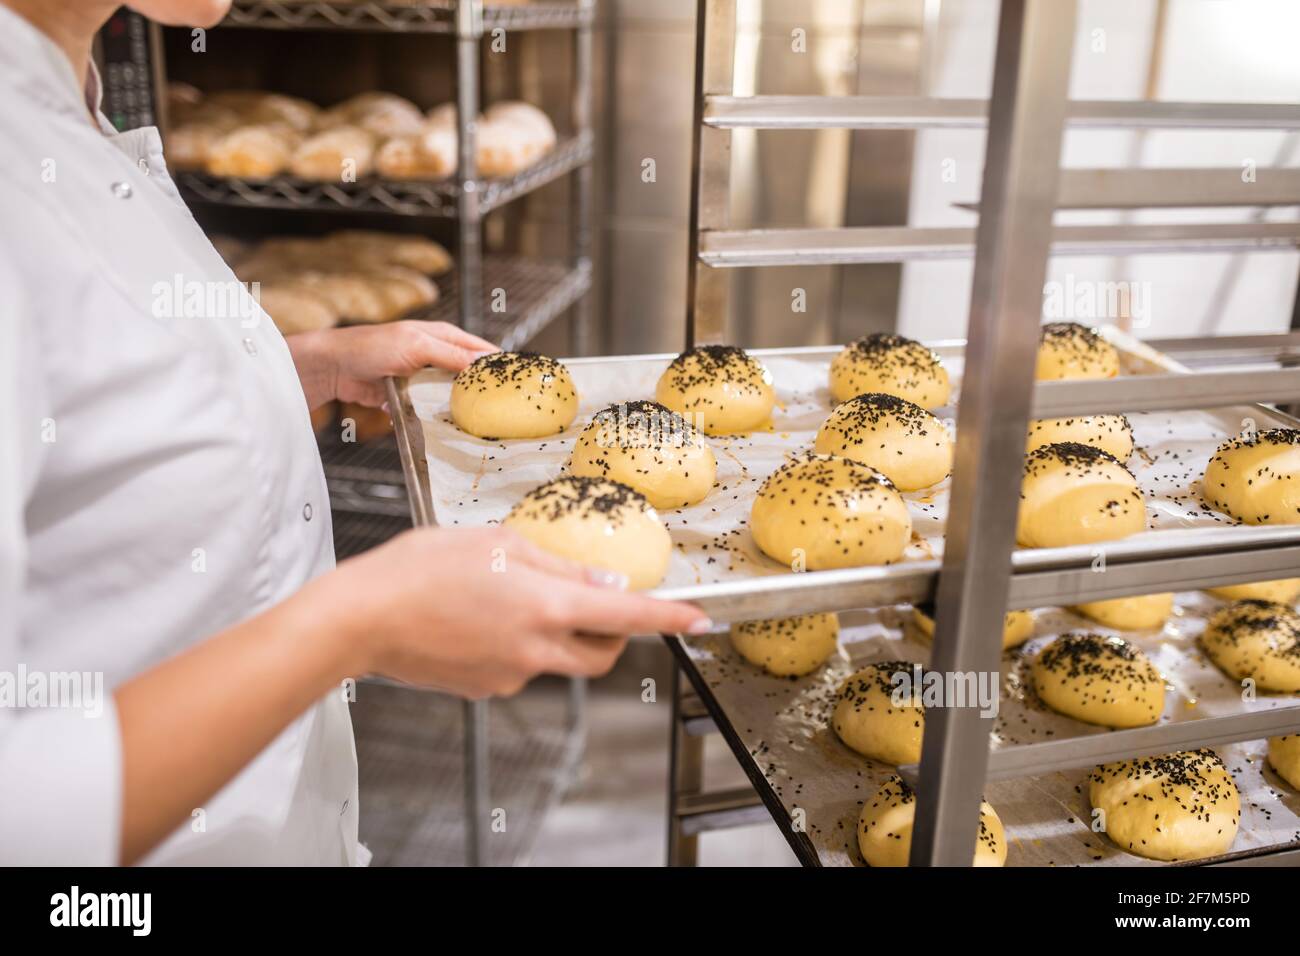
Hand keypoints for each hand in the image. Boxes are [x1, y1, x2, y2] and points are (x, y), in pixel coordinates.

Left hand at [287, 320, 496, 409]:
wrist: (333, 367)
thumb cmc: (371, 347)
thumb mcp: (417, 346)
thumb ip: (451, 354)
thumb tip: (485, 362)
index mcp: (443, 336)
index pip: (481, 350)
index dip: (499, 365)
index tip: (518, 384)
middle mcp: (436, 355)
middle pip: (469, 375)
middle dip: (483, 391)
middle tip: (503, 410)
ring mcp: (423, 376)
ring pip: (452, 394)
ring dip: (461, 407)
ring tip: (481, 424)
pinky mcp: (410, 396)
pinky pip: (432, 408)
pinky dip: (438, 417)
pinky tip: (450, 429)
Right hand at [323, 527, 711, 697]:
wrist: (362, 618)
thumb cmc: (420, 569)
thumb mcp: (497, 544)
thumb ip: (558, 565)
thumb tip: (603, 582)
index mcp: (546, 605)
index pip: (628, 614)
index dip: (670, 618)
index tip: (699, 619)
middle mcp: (537, 649)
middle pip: (603, 651)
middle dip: (614, 631)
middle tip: (596, 600)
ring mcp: (512, 675)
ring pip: (560, 660)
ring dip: (559, 634)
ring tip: (510, 598)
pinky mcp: (487, 688)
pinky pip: (521, 667)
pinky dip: (518, 644)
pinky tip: (480, 619)